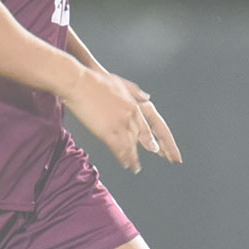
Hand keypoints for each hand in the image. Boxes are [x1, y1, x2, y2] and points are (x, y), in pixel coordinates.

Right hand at [61, 68, 182, 173]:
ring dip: (135, 158)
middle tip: (169, 159)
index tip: (168, 149)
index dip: (165, 139)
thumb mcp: (120, 82)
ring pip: (133, 146)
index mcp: (137, 104)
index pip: (157, 125)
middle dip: (159, 150)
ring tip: (136, 167)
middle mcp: (133, 115)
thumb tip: (147, 97)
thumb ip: (135, 92)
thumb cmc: (95, 80)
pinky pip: (120, 149)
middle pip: (149, 138)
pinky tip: (127, 165)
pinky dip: (124, 158)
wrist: (79, 82)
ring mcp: (121, 124)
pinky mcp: (109, 131)